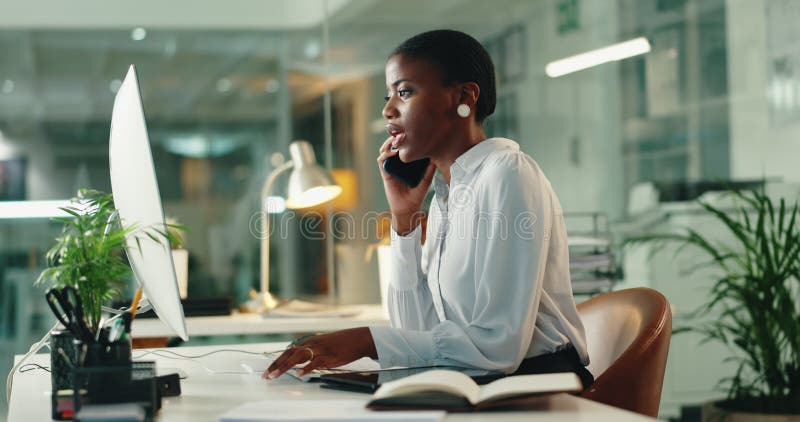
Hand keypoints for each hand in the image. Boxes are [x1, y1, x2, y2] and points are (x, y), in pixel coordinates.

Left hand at [263, 327, 377, 378]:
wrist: (358, 339)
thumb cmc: (341, 343)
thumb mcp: (323, 344)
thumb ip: (312, 351)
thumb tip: (301, 361)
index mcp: (310, 341)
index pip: (288, 351)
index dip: (277, 360)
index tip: (268, 370)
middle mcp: (312, 344)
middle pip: (289, 354)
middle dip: (276, 365)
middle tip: (266, 375)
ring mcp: (320, 350)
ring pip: (298, 358)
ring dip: (285, 367)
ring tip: (276, 375)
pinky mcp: (329, 357)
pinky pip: (315, 363)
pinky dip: (306, 368)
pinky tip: (299, 374)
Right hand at [376, 137, 435, 234]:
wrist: (408, 208)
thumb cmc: (417, 195)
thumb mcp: (426, 180)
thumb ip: (430, 169)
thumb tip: (436, 156)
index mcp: (406, 163)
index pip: (403, 147)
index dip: (404, 138)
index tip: (410, 132)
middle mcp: (397, 163)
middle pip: (393, 146)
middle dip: (396, 137)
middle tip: (402, 133)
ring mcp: (390, 167)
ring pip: (385, 150)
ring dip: (389, 143)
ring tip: (396, 140)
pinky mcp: (385, 173)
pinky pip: (381, 161)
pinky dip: (385, 154)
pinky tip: (392, 152)